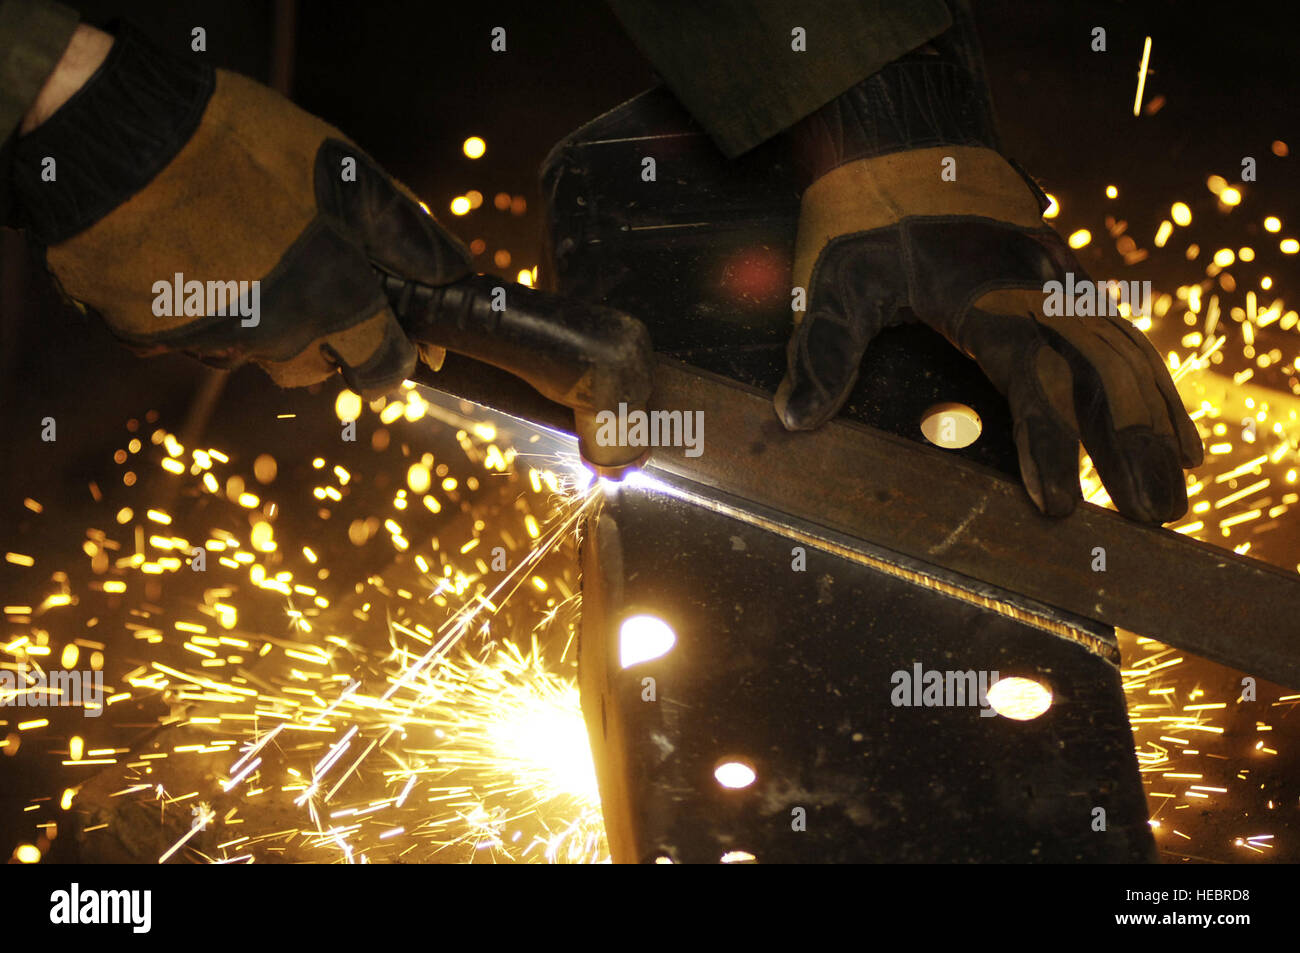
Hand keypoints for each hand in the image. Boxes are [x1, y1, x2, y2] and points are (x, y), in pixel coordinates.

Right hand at [13, 22, 468, 395]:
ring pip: (249, 351)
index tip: (395, 340)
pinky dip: (193, 308)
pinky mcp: (145, 333)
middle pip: (316, 367)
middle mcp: (275, 337)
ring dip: (258, 322)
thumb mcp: (347, 174)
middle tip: (311, 278)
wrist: (110, 130)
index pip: (383, 367)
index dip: (395, 355)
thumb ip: (407, 235)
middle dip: (326, 340)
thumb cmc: (241, 145)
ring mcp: (208, 341)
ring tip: (238, 252)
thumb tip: (455, 275)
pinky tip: (183, 255)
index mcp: (333, 302)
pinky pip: (184, 335)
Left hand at [774, 146, 1203, 522]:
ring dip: (1155, 423)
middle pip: (1101, 371)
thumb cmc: (866, 217)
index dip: (1047, 442)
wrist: (906, 143)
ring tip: (1178, 492)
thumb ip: (822, 348)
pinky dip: (1154, 386)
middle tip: (1156, 516)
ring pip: (1124, 356)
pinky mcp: (1069, 284)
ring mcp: (1062, 283)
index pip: (1029, 375)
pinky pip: (1124, 339)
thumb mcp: (835, 277)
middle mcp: (1039, 287)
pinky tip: (1177, 432)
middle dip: (1131, 445)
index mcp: (985, 292)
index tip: (1060, 506)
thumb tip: (794, 421)